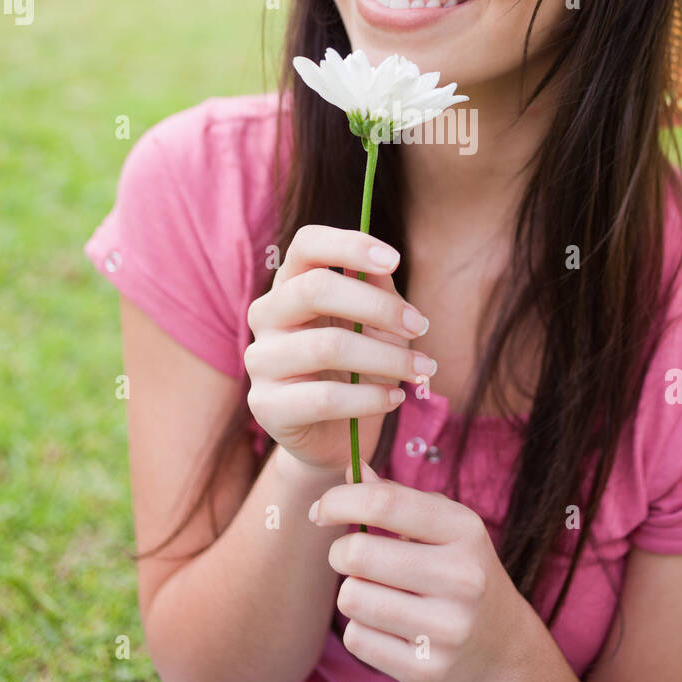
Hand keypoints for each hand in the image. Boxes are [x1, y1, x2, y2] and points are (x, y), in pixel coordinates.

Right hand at [243, 224, 435, 474]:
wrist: (337, 436)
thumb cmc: (359, 369)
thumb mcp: (377, 325)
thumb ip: (378, 292)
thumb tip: (384, 266)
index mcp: (291, 284)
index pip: (307, 245)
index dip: (350, 245)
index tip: (395, 260)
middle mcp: (266, 314)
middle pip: (314, 289)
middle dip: (378, 307)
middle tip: (420, 326)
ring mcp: (260, 360)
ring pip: (326, 346)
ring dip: (386, 358)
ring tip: (421, 369)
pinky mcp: (265, 405)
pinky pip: (324, 398)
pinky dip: (370, 398)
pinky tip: (395, 398)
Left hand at [310, 459, 529, 681]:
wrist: (501, 646)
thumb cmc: (459, 569)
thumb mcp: (442, 527)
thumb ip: (395, 497)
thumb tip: (350, 466)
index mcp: (465, 531)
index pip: (384, 502)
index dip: (339, 501)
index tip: (321, 510)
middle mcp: (462, 578)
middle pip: (358, 553)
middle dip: (341, 553)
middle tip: (352, 558)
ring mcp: (447, 628)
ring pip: (352, 598)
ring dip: (352, 592)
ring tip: (378, 594)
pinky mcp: (427, 669)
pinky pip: (357, 639)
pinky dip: (361, 629)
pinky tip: (389, 627)